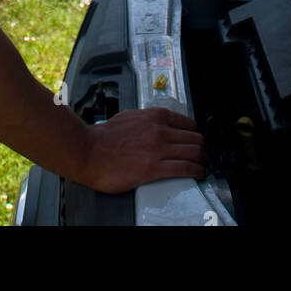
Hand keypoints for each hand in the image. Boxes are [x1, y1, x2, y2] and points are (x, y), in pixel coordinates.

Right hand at [77, 106, 205, 193]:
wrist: (88, 151)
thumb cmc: (104, 137)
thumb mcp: (130, 117)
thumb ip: (148, 121)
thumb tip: (157, 126)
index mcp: (155, 116)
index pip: (189, 124)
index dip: (195, 135)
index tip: (195, 142)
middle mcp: (160, 130)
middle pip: (195, 138)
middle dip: (201, 149)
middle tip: (201, 156)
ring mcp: (159, 149)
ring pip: (195, 153)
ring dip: (201, 161)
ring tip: (201, 167)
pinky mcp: (155, 168)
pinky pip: (185, 168)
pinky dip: (196, 172)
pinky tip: (198, 174)